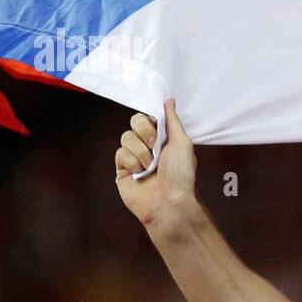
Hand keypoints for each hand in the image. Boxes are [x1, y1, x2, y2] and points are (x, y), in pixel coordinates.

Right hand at [115, 98, 198, 226]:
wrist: (169, 202)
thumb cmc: (181, 174)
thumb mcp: (182, 142)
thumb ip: (172, 120)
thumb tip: (169, 100)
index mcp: (164, 138)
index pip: (150, 116)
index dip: (151, 119)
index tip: (157, 124)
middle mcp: (148, 146)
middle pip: (135, 121)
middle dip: (145, 131)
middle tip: (155, 145)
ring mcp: (135, 157)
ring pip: (126, 137)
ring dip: (141, 150)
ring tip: (150, 166)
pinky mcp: (123, 169)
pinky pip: (120, 153)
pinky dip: (132, 162)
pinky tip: (140, 174)